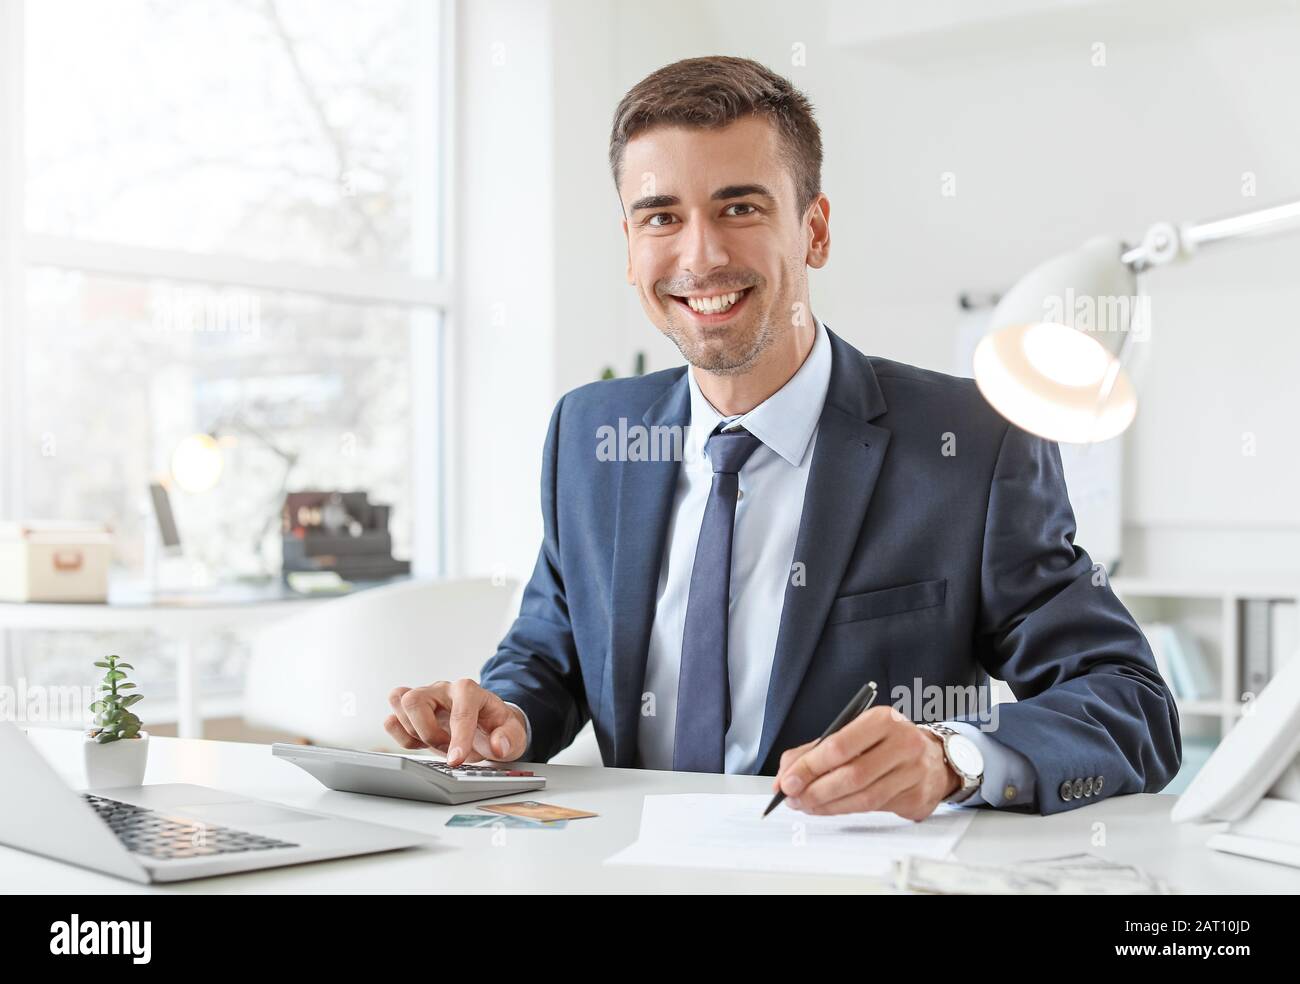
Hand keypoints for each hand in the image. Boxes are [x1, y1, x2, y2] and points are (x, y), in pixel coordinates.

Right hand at [384, 679, 527, 766]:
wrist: (486, 726)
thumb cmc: (496, 727)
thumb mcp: (513, 734)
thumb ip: (510, 738)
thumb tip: (499, 746)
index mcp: (470, 691)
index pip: (460, 709)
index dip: (458, 736)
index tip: (456, 760)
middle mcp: (443, 689)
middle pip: (415, 699)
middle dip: (427, 731)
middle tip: (444, 747)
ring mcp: (425, 697)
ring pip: (400, 702)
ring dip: (414, 731)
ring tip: (435, 743)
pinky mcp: (412, 711)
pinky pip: (392, 720)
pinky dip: (402, 736)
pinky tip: (421, 743)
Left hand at [771, 707, 959, 820]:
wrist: (933, 758)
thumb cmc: (886, 743)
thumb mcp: (854, 732)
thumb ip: (816, 750)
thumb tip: (786, 774)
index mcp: (883, 720)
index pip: (839, 746)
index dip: (809, 767)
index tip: (787, 781)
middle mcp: (903, 744)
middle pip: (851, 775)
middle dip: (815, 791)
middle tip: (793, 798)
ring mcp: (913, 773)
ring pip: (863, 798)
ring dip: (827, 806)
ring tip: (806, 805)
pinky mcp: (916, 798)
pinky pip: (874, 809)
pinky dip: (845, 810)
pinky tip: (829, 808)